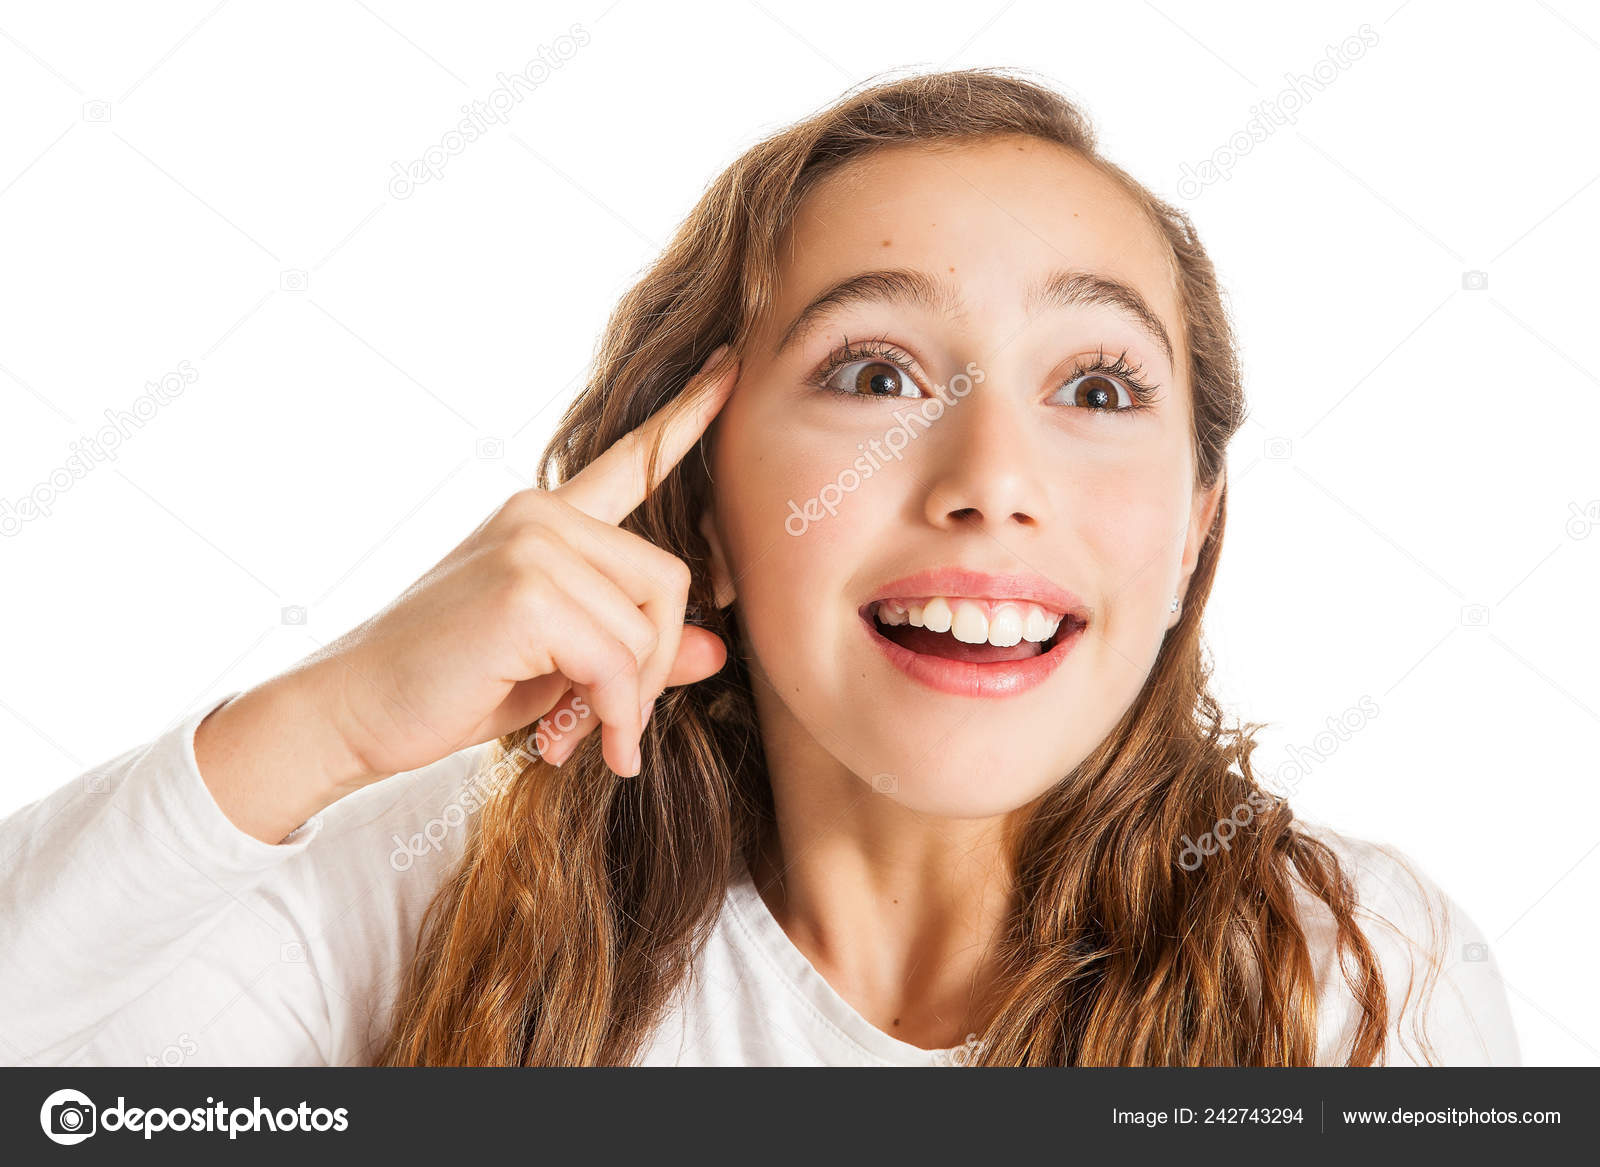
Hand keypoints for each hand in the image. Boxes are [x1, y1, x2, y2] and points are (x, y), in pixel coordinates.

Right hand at [311, 345, 736, 783]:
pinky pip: (618, 662)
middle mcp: (542, 513)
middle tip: (607, 725)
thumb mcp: (557, 665)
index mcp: (547, 519)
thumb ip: (632, 648)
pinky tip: (563, 742)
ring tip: (572, 735)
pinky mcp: (525, 589)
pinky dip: (609, 716)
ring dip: (625, 703)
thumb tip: (715, 648)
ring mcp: (532, 543)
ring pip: (648, 628)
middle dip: (652, 666)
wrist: (349, 712)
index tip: (730, 363)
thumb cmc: (448, 686)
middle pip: (669, 581)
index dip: (689, 415)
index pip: (632, 458)